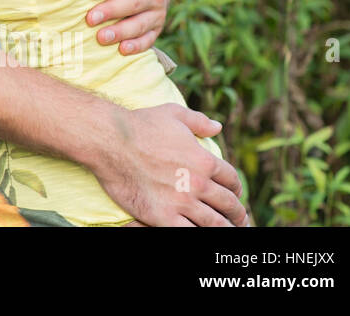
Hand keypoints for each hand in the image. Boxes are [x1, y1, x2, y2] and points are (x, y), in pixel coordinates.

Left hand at [87, 0, 171, 54]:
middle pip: (135, 2)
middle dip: (112, 11)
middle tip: (89, 18)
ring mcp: (159, 10)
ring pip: (141, 23)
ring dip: (121, 31)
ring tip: (100, 38)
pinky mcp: (157, 25)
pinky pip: (150, 38)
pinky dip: (138, 45)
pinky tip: (122, 50)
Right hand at [92, 103, 246, 225]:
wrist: (109, 140)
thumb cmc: (139, 124)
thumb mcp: (173, 114)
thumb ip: (198, 121)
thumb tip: (218, 127)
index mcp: (204, 160)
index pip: (232, 179)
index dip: (237, 189)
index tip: (236, 195)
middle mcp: (198, 183)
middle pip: (228, 204)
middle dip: (238, 214)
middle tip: (240, 220)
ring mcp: (182, 202)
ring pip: (215, 223)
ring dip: (225, 228)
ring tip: (228, 231)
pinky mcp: (163, 217)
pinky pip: (190, 232)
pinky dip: (199, 234)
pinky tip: (200, 233)